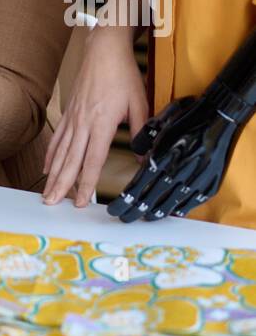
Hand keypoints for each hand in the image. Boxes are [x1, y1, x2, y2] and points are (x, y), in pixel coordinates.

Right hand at [43, 25, 149, 206]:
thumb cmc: (123, 74)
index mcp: (101, 122)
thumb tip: (146, 159)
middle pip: (70, 160)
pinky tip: (47, 167)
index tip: (81, 202)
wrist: (104, 48)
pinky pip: (57, 137)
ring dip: (52, 173)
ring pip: (60, 151)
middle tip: (51, 204)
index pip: (91, 160)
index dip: (86, 183)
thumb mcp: (139, 103)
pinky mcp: (69, 110)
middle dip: (61, 184)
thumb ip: (141, 132)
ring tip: (46, 192)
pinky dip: (51, 154)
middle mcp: (83, 122)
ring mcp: (73, 116)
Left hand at [107, 95, 237, 221]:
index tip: (115, 208)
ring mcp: (193, 182)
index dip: (124, 202)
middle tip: (125, 218)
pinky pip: (189, 205)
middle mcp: (176, 172)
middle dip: (134, 213)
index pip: (137, 187)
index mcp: (161, 157)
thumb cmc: (189, 117)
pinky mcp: (208, 187)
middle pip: (149, 201)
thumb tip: (135, 151)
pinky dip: (177, 210)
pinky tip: (170, 211)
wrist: (221, 118)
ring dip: (154, 214)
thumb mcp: (161, 122)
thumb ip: (143, 138)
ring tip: (144, 217)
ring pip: (169, 206)